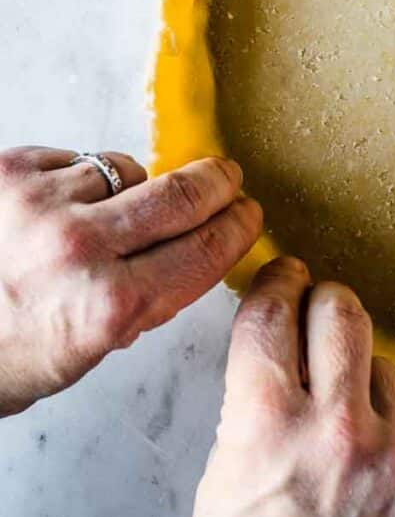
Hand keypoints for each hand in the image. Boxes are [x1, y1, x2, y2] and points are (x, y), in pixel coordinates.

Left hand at [0, 146, 261, 417]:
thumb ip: (133, 311)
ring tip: (114, 210)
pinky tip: (59, 203)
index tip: (248, 216)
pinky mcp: (8, 169)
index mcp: (105, 307)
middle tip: (228, 180)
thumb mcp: (77, 358)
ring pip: (126, 171)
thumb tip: (179, 266)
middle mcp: (79, 249)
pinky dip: (77, 177)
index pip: (201, 253)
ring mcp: (40, 202)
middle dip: (216, 185)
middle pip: (181, 196)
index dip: (234, 230)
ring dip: (132, 187)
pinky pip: (75, 158)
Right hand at [189, 258, 394, 516]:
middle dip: (327, 302)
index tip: (286, 275)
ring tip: (347, 428)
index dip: (278, 282)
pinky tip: (380, 465)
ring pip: (388, 366)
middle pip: (343, 312)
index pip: (273, 312)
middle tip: (322, 311)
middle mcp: (338, 428)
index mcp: (267, 423)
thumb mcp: (221, 478)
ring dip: (366, 382)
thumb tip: (279, 342)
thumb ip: (252, 404)